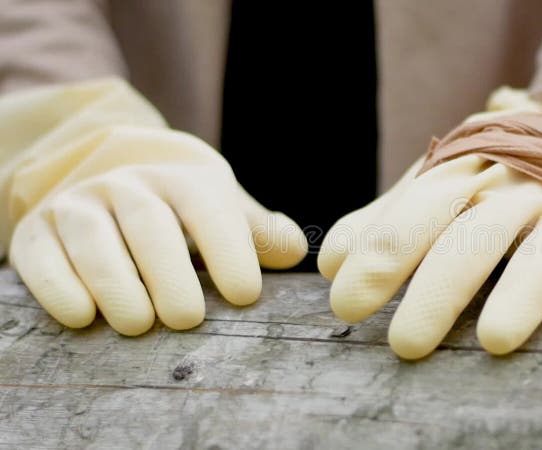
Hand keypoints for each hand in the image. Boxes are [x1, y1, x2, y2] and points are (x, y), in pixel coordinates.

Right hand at [2, 81, 306, 335]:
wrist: (99, 169)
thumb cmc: (177, 203)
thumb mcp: (219, 205)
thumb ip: (256, 230)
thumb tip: (296, 250)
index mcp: (181, 179)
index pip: (206, 209)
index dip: (228, 250)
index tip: (244, 295)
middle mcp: (127, 185)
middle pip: (149, 225)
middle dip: (169, 273)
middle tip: (187, 320)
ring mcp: (79, 205)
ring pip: (94, 240)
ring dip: (116, 284)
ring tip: (139, 325)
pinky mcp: (37, 231)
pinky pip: (43, 257)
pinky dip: (59, 286)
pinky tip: (83, 316)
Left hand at [319, 154, 541, 358]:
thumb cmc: (490, 178)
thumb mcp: (436, 188)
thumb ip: (385, 223)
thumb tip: (329, 265)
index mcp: (467, 175)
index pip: (418, 213)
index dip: (382, 256)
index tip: (346, 305)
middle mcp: (519, 189)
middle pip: (476, 236)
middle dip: (438, 288)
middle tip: (406, 343)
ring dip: (522, 291)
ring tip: (493, 340)